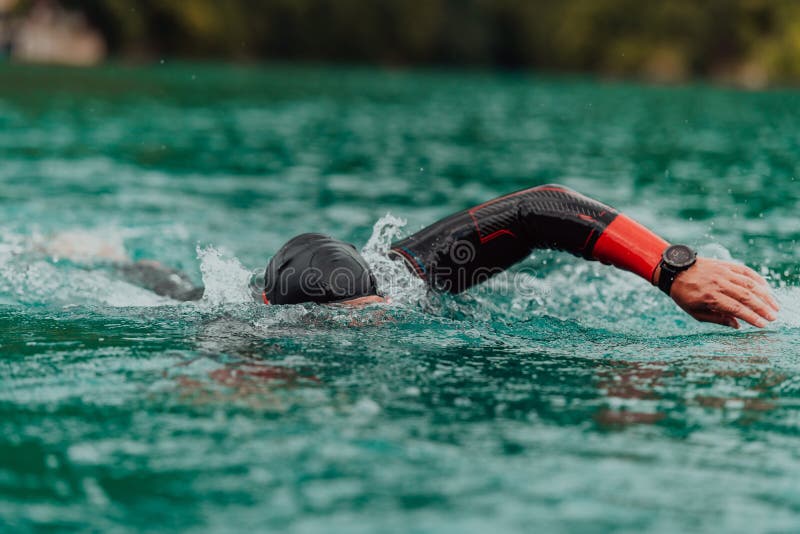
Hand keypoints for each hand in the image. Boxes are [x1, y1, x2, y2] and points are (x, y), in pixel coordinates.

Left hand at [664, 257, 779, 328]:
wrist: (674, 271)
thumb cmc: (684, 295)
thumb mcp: (695, 312)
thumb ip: (717, 319)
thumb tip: (737, 325)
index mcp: (710, 297)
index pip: (736, 308)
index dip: (751, 317)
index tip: (762, 324)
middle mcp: (718, 284)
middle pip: (746, 296)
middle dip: (762, 308)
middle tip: (773, 317)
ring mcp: (723, 273)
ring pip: (749, 284)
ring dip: (764, 295)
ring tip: (774, 305)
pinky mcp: (725, 265)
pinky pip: (745, 271)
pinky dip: (757, 279)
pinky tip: (766, 288)